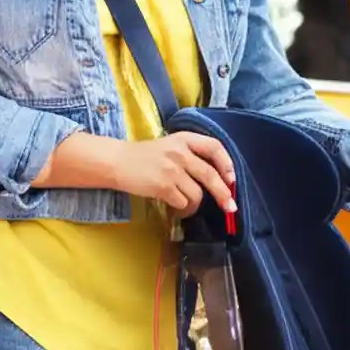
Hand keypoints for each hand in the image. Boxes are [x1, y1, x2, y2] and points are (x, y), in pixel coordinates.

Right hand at [112, 132, 235, 216]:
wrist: (117, 162)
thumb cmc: (145, 157)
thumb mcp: (170, 146)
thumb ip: (191, 156)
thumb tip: (218, 179)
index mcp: (184, 139)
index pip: (214, 147)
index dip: (227, 164)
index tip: (232, 179)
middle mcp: (180, 152)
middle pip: (210, 175)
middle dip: (223, 194)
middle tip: (230, 208)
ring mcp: (171, 169)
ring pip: (197, 194)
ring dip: (195, 205)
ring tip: (186, 206)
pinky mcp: (163, 186)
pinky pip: (183, 203)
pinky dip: (182, 209)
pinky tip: (175, 208)